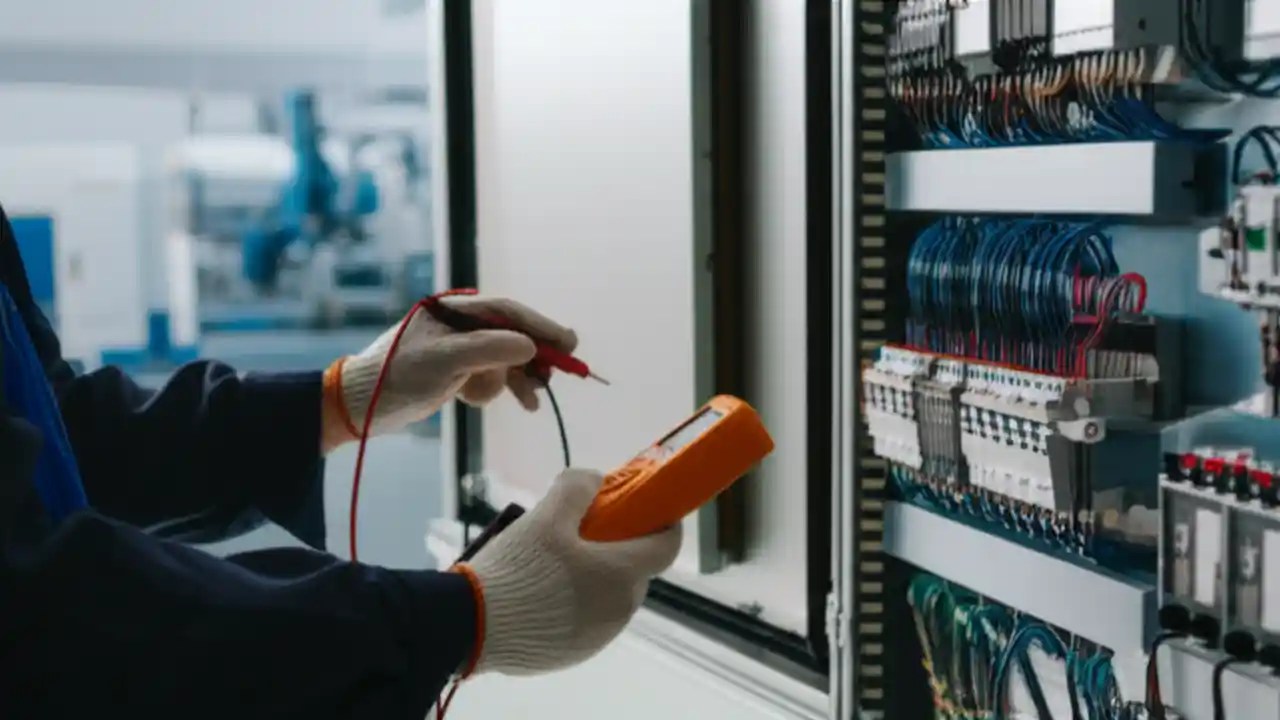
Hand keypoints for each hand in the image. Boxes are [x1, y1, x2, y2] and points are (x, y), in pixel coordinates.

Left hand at [321, 295, 576, 449]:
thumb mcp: (445, 361)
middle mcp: (461, 324)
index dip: (542, 326)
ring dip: (517, 380)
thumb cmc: (397, 376)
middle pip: (512, 334)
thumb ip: (489, 349)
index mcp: (456, 309)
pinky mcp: (455, 369)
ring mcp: (459, 347)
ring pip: (505, 359)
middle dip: (533, 358)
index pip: (509, 312)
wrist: (360, 406)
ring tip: (530, 403)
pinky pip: (490, 375)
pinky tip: (488, 401)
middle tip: (554, 378)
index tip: (569, 344)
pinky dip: (496, 389)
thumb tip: (532, 345)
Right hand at [452, 469, 681, 676]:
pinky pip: (588, 619)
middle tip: (581, 530)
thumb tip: (595, 480)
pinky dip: (576, 601)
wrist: (472, 627)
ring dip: (595, 576)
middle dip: (617, 546)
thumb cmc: (517, 569)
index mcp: (622, 575)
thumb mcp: (546, 515)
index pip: (667, 546)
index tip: (645, 507)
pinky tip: (541, 592)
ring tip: (552, 562)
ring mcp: (599, 637)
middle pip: (635, 569)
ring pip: (610, 595)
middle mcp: (620, 611)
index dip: (663, 522)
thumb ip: (578, 488)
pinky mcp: (575, 654)